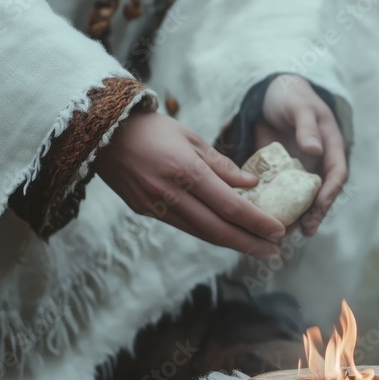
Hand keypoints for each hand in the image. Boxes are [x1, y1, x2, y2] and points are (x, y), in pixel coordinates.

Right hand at [95, 111, 285, 257]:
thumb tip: (251, 186)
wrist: (100, 131)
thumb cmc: (151, 127)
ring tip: (256, 247)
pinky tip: (225, 234)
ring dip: (231, 243)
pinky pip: (183, 226)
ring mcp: (154, 205)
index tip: (278, 230)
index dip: (257, 222)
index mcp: (185, 170)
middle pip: (218, 229)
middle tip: (274, 252)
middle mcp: (170, 193)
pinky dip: (207, 232)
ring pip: (200, 233)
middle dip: (249, 243)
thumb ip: (222, 165)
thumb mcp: (191, 137)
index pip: (230, 205)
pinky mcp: (143, 210)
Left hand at [257, 74, 347, 235]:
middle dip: (314, 214)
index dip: (330, 192)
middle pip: (320, 194)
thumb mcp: (299, 107)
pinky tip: (264, 219)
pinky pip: (279, 193)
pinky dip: (274, 207)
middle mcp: (317, 164)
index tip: (320, 207)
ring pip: (300, 199)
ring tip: (284, 233)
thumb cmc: (291, 97)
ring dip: (295, 216)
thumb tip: (315, 150)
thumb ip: (307, 127)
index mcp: (330, 148)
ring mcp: (298, 171)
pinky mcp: (279, 174)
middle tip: (305, 230)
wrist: (269, 95)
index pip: (337, 174)